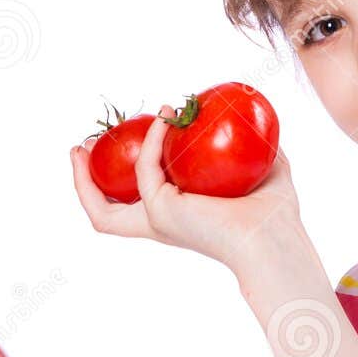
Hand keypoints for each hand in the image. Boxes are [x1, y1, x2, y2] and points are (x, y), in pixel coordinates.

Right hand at [71, 106, 303, 272]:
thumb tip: (253, 119)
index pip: (136, 203)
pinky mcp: (162, 211)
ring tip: (83, 144)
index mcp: (180, 217)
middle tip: (81, 148)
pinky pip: (145, 169)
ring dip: (83, 178)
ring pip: (103, 210)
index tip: (112, 145)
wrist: (275, 238)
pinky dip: (149, 141)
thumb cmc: (276, 214)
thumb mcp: (266, 169)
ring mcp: (159, 220)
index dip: (116, 180)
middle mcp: (164, 223)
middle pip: (105, 213)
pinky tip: (163, 118)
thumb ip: (254, 146)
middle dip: (84, 183)